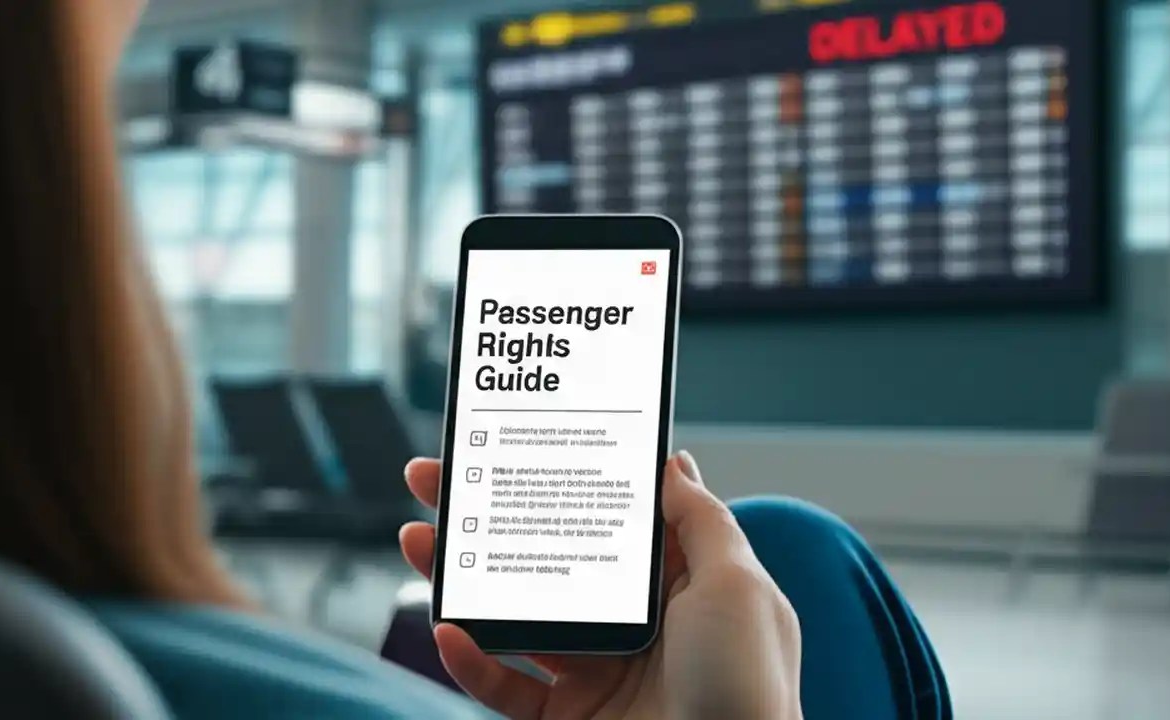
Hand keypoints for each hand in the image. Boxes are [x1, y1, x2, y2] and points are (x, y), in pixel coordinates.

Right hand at [398, 452, 802, 719]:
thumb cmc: (750, 688)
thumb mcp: (739, 586)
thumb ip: (702, 522)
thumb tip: (674, 463)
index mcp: (678, 584)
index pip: (606, 518)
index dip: (561, 480)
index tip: (517, 445)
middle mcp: (635, 625)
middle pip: (548, 560)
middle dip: (490, 518)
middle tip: (437, 482)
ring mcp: (597, 674)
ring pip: (516, 617)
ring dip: (462, 580)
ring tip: (419, 542)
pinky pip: (505, 687)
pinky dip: (471, 661)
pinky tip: (448, 629)